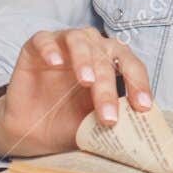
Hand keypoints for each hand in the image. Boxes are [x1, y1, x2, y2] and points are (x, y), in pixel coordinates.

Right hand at [0, 28, 153, 160]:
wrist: (30, 130)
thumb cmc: (68, 122)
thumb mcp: (94, 124)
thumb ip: (114, 119)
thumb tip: (141, 132)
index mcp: (112, 62)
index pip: (131, 66)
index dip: (139, 84)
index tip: (143, 107)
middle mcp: (91, 47)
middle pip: (105, 58)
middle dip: (108, 88)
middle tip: (108, 116)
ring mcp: (63, 44)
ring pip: (79, 40)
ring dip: (85, 59)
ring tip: (87, 81)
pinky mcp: (35, 47)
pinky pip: (43, 40)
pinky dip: (50, 48)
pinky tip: (55, 63)